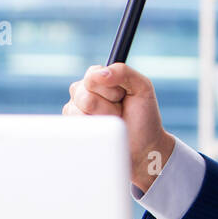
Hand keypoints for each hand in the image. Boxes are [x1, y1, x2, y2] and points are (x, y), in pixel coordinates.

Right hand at [63, 62, 174, 191]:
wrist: (144, 146)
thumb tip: (100, 73)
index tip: (123, 96)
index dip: (111, 89)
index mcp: (99, 78)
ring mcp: (75, 110)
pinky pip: (74, 125)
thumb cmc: (144, 116)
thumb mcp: (142, 87)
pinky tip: (104, 130)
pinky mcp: (73, 127)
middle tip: (120, 110)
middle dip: (108, 105)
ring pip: (77, 111)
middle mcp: (83, 92)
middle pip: (84, 95)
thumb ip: (123, 72)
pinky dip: (94, 129)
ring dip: (102, 118)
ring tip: (113, 121)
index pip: (93, 77)